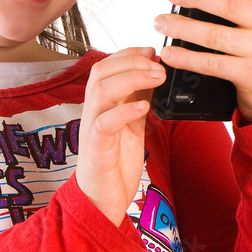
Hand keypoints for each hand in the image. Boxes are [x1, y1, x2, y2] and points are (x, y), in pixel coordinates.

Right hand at [75, 47, 165, 226]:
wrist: (101, 200)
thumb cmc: (114, 163)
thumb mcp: (132, 124)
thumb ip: (138, 100)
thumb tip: (153, 73)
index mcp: (101, 105)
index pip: (107, 66)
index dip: (129, 53)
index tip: (152, 50)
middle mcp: (93, 112)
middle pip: (100, 71)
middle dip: (132, 61)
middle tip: (159, 65)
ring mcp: (92, 128)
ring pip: (101, 90)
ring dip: (131, 78)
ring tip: (157, 78)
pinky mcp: (96, 148)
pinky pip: (104, 123)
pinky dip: (125, 110)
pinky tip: (144, 107)